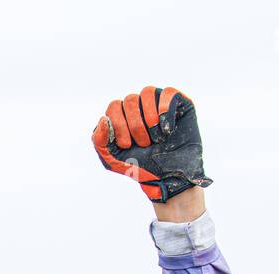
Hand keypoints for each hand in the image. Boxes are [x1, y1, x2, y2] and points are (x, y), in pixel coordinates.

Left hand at [92, 86, 211, 203]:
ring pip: (147, 92)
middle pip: (130, 100)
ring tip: (155, 139)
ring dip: (150, 119)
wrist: (168, 176)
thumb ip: (99, 141)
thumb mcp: (112, 159)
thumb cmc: (140, 166)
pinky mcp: (179, 103)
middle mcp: (139, 106)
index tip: (127, 145)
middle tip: (144, 144)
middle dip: (135, 125)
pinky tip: (167, 129)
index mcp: (122, 116)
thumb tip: (103, 120)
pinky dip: (165, 111)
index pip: (114, 106)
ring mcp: (158, 102)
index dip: (119, 125)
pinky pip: (168, 93)